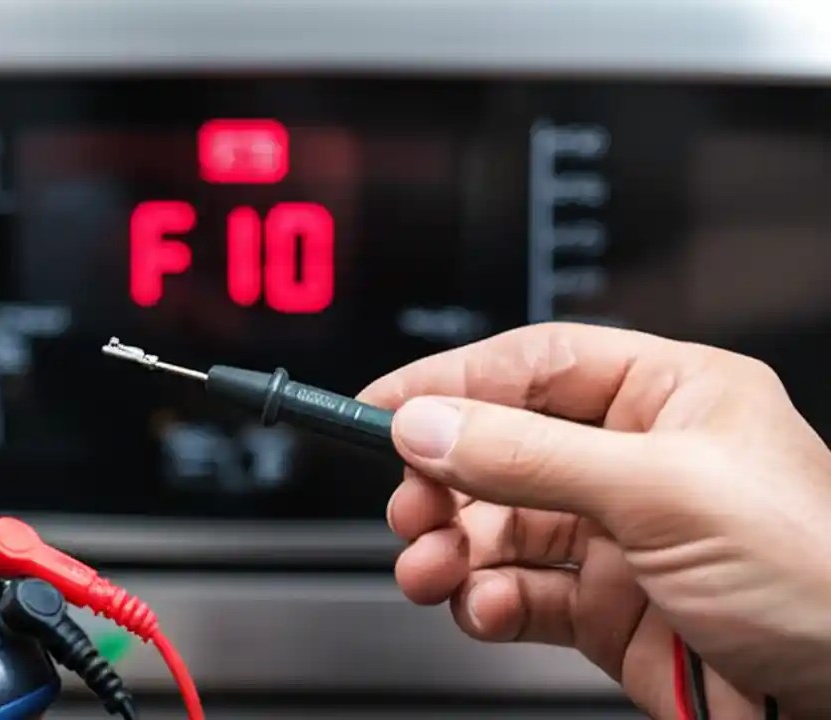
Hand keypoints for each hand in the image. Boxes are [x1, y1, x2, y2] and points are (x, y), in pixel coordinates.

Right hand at [358, 322, 830, 718]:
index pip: (536, 366)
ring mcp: (619, 538)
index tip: (382, 406)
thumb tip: (429, 424)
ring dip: (453, 548)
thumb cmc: (821, 574)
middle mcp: (637, 461)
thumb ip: (532, 456)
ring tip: (432, 571)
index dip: (453, 380)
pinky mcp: (606, 609)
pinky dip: (487, 602)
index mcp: (670, 397)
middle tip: (409, 506)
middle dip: (445, 479)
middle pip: (501, 449)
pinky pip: (519, 593)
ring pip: (499, 527)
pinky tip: (485, 609)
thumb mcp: (664, 493)